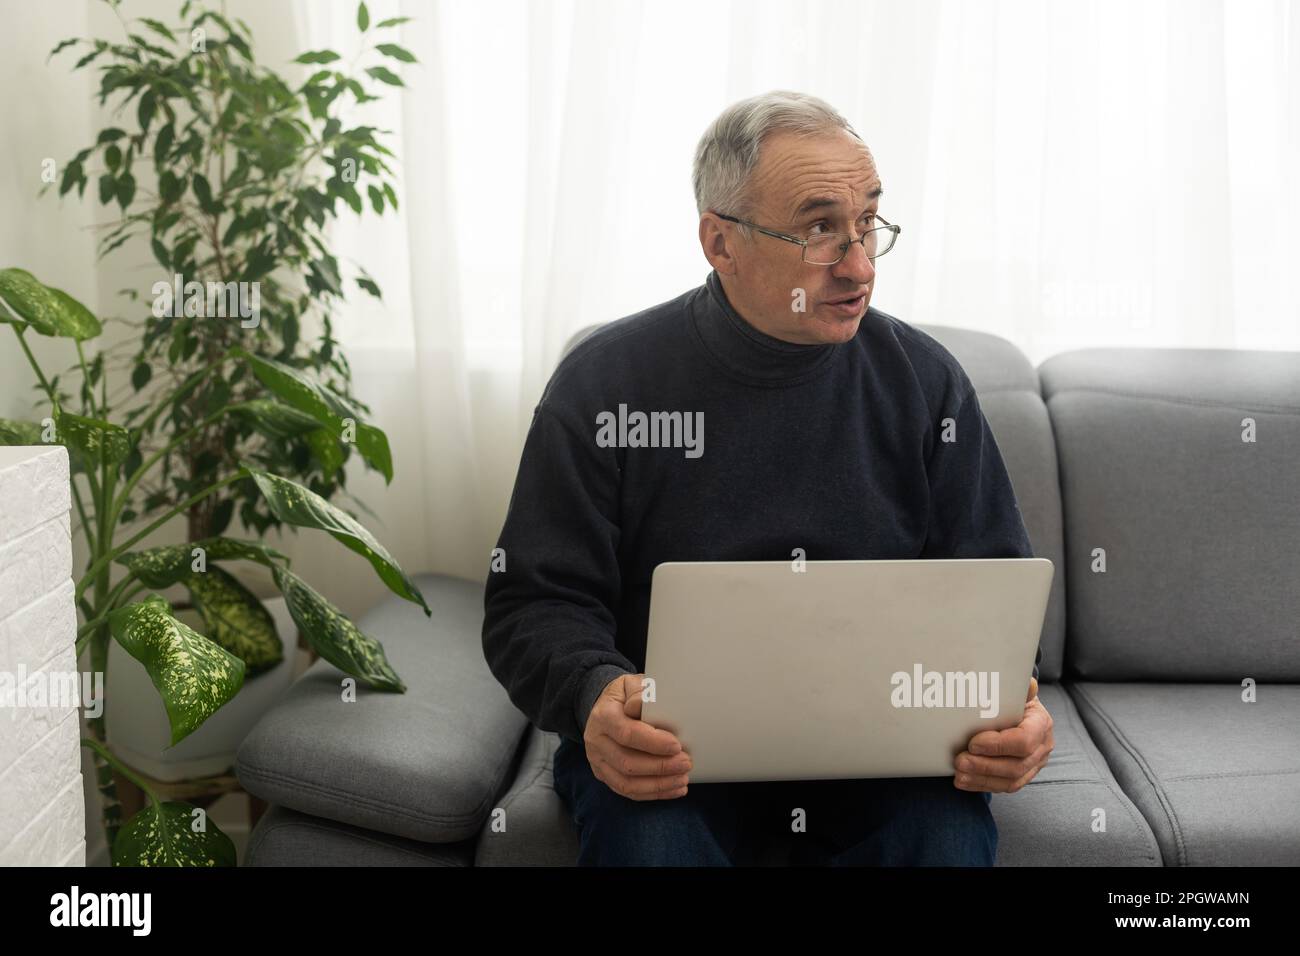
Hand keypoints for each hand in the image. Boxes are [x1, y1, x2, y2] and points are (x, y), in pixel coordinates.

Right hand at [582, 673, 693, 800]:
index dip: (653, 743)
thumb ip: (640, 692)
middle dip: (660, 767)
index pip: (627, 733)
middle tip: (686, 763)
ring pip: (626, 783)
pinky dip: (652, 793)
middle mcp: (596, 741)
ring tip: (683, 779)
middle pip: (626, 763)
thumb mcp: (631, 684)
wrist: (604, 708)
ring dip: (658, 785)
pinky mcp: (604, 775)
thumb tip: (642, 705)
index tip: (677, 745)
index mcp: (603, 716)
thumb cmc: (624, 696)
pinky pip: (627, 791)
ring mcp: (598, 761)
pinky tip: (674, 789)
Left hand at [952, 677, 1052, 792]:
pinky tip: (964, 781)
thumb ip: (1019, 689)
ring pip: (1010, 780)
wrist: (1021, 711)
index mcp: (1041, 724)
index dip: (998, 745)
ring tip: (959, 773)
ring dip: (981, 778)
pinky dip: (982, 785)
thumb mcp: (1017, 690)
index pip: (1024, 740)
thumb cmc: (1015, 699)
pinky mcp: (1023, 776)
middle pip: (1016, 765)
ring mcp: (1034, 765)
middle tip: (960, 761)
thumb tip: (1029, 684)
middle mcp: (1042, 748)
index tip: (973, 743)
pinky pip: (1004, 786)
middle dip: (984, 765)